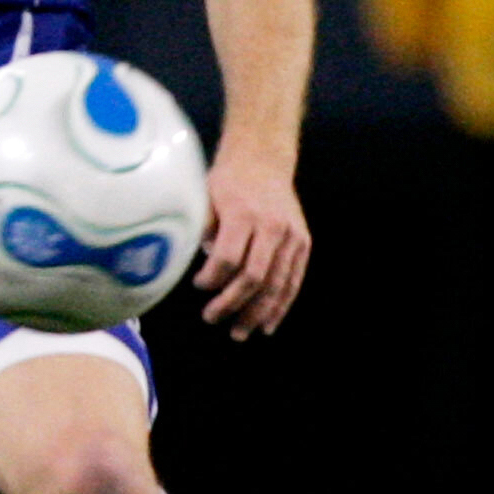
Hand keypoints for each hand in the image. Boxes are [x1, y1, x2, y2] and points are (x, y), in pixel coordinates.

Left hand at [194, 150, 309, 338]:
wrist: (262, 160)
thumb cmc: (226, 182)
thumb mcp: (204, 198)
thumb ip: (200, 233)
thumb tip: (190, 269)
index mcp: (244, 215)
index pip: (228, 258)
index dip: (212, 278)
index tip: (197, 286)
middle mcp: (272, 227)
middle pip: (254, 276)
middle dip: (232, 303)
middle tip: (212, 318)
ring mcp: (292, 236)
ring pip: (277, 284)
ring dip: (257, 313)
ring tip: (239, 333)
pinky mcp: (303, 243)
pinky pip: (293, 280)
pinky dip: (281, 305)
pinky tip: (267, 324)